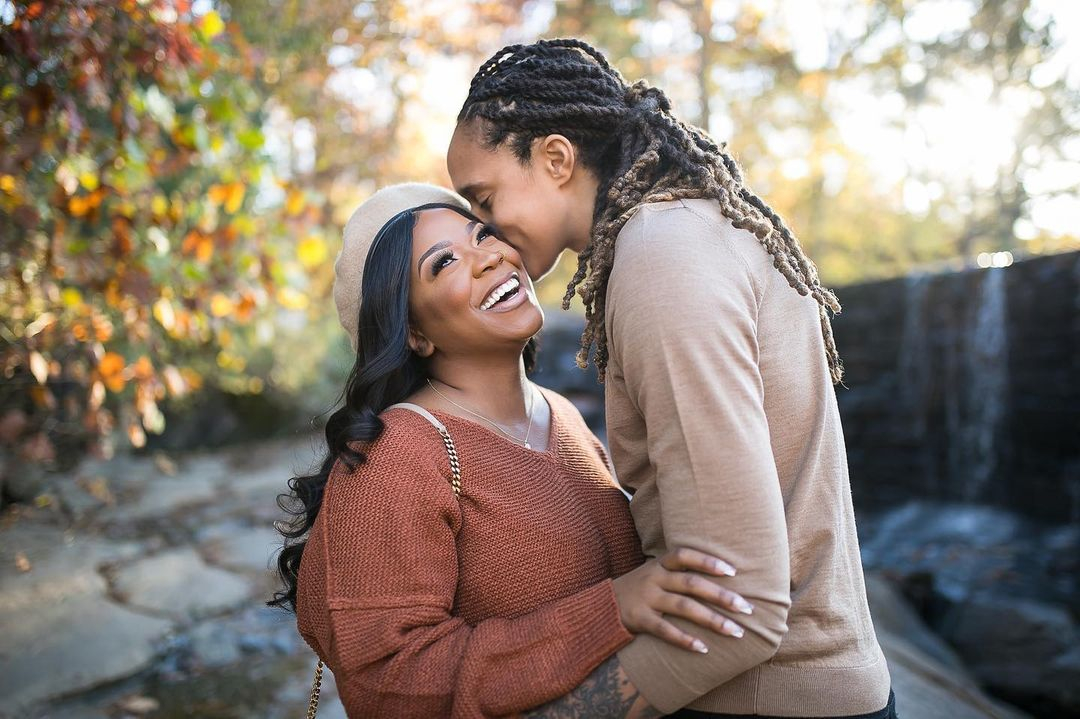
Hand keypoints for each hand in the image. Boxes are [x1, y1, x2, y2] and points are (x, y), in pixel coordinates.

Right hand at [612, 547, 752, 652]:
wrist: (602, 607)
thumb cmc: (640, 590)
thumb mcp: (656, 574)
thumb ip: (680, 573)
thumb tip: (722, 579)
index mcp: (660, 565)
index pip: (685, 556)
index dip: (708, 561)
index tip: (733, 571)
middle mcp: (654, 578)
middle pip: (691, 583)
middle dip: (721, 596)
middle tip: (747, 608)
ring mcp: (646, 598)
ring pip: (683, 607)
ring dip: (712, 620)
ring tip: (735, 632)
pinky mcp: (638, 619)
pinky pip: (664, 630)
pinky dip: (684, 639)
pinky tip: (703, 648)